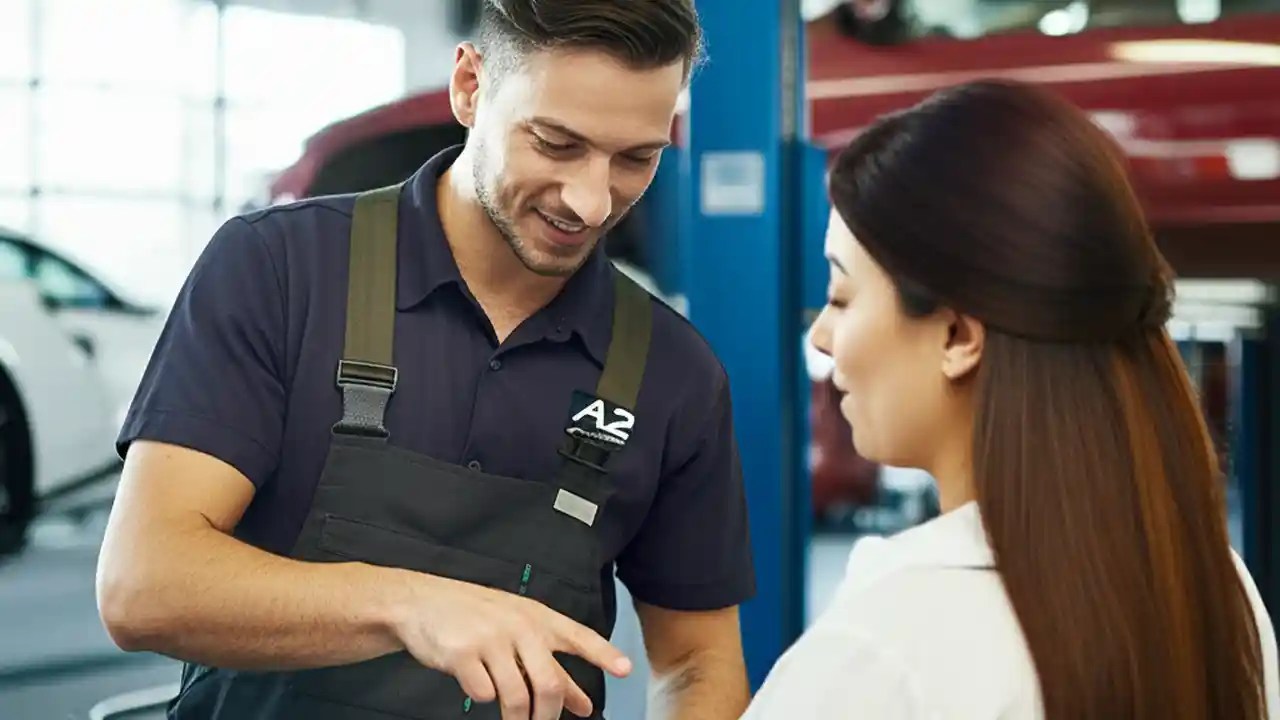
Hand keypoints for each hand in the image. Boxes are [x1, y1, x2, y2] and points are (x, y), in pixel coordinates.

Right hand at [391, 572, 632, 719]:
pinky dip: (482, 697)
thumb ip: (551, 665)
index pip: (578, 636)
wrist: (422, 602)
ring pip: (517, 696)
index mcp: (537, 618)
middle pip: (548, 683)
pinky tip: (476, 686)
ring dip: (517, 719)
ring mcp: (491, 640)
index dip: (603, 653)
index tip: (624, 669)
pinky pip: (482, 693)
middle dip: (548, 716)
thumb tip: (582, 703)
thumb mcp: (518, 630)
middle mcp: (519, 626)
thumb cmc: (476, 617)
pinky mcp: (462, 655)